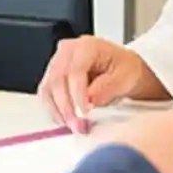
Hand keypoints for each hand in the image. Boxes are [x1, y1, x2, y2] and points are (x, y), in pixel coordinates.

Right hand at [38, 36, 158, 133]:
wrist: (123, 70)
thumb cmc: (126, 70)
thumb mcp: (126, 77)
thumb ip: (106, 87)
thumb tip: (89, 100)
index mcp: (87, 46)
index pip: (75, 69)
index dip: (77, 93)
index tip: (84, 113)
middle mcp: (68, 51)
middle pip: (57, 79)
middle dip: (66, 106)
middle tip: (79, 126)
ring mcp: (57, 62)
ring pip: (48, 88)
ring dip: (58, 111)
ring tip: (74, 126)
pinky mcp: (53, 76)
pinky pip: (46, 95)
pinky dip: (54, 110)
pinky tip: (66, 121)